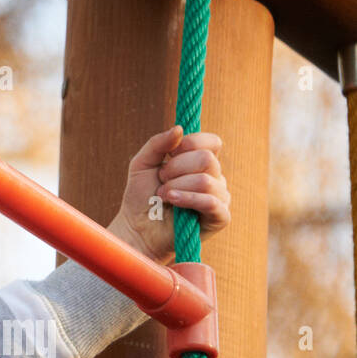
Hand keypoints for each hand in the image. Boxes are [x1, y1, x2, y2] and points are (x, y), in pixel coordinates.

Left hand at [108, 124, 230, 263]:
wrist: (137, 228)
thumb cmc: (141, 196)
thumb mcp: (142, 163)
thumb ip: (158, 144)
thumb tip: (179, 129)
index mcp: (199, 162)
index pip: (212, 142)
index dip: (190, 144)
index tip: (169, 155)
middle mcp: (214, 177)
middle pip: (207, 159)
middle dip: (176, 168)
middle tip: (162, 180)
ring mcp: (219, 197)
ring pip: (207, 181)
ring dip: (177, 186)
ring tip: (163, 195)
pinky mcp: (219, 217)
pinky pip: (212, 202)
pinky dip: (188, 199)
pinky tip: (172, 201)